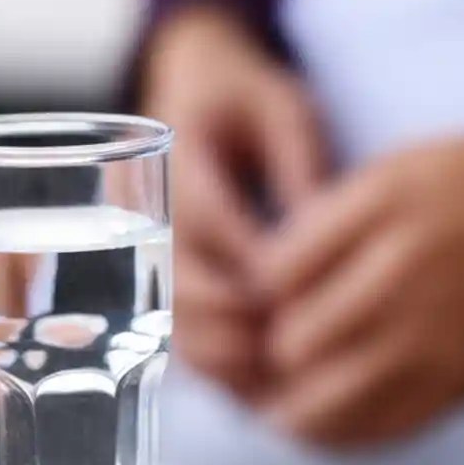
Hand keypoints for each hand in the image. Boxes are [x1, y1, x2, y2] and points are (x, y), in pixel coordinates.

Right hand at [141, 5, 324, 397]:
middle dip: (232, 319)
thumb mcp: (284, 108)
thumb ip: (301, 163)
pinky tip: (253, 376)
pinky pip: (169, 326)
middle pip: (173, 277)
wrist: (187, 88)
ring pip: (166, 313)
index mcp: (176, 150)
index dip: (251, 264)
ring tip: (275, 371)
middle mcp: (141, 204)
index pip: (207, 216)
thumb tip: (327, 239)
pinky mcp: (146, 272)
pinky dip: (207, 357)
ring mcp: (135, 243)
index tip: (302, 297)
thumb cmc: (246, 98)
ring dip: (217, 348)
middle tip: (291, 347)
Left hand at [262, 113, 463, 445]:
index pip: (272, 276)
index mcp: (384, 211)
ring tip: (282, 394)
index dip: (251, 292)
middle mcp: (409, 275)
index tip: (261, 296)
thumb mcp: (401, 168)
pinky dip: (339, 433)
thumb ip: (330, 220)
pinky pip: (379, 430)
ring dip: (288, 403)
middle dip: (266, 349)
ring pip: (323, 403)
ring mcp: (439, 335)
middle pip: (290, 343)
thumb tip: (264, 283)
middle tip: (269, 346)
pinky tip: (327, 417)